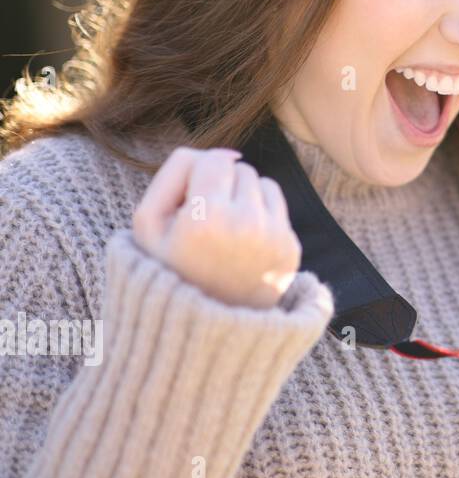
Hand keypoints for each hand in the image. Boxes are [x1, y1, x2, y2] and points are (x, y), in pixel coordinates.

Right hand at [132, 146, 301, 309]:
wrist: (204, 325)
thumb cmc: (170, 267)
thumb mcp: (147, 223)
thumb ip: (175, 171)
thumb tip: (229, 153)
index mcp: (203, 220)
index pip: (213, 159)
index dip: (198, 176)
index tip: (190, 201)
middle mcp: (244, 226)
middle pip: (240, 168)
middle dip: (222, 186)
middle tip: (206, 221)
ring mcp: (273, 237)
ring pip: (262, 182)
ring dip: (243, 197)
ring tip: (224, 231)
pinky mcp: (291, 247)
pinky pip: (278, 203)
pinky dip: (261, 212)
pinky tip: (243, 240)